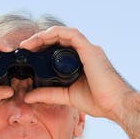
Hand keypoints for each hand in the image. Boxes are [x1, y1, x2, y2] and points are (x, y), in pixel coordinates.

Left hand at [18, 26, 139, 123]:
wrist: (116, 105)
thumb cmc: (99, 101)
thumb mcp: (67, 97)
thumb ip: (48, 95)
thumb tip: (28, 96)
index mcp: (80, 61)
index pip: (58, 48)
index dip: (41, 48)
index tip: (26, 54)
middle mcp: (84, 52)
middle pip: (58, 39)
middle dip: (39, 40)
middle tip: (23, 48)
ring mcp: (88, 49)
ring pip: (62, 34)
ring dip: (44, 35)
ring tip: (28, 44)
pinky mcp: (90, 50)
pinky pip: (71, 34)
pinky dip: (55, 33)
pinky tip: (42, 37)